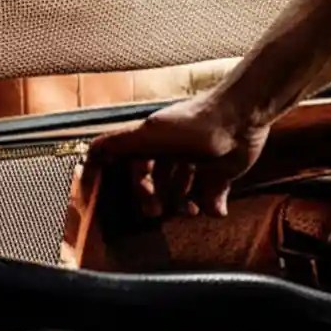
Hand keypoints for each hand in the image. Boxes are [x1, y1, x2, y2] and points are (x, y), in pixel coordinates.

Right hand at [88, 93, 268, 217]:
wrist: (241, 119)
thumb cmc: (194, 124)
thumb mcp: (149, 134)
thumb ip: (117, 144)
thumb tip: (89, 154)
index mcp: (154, 143)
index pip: (136, 171)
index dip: (136, 187)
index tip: (141, 200)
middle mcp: (174, 154)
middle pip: (159, 186)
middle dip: (158, 201)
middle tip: (160, 211)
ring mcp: (198, 164)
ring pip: (183, 196)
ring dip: (184, 206)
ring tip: (191, 210)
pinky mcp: (221, 173)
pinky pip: (212, 199)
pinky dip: (212, 208)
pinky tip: (215, 208)